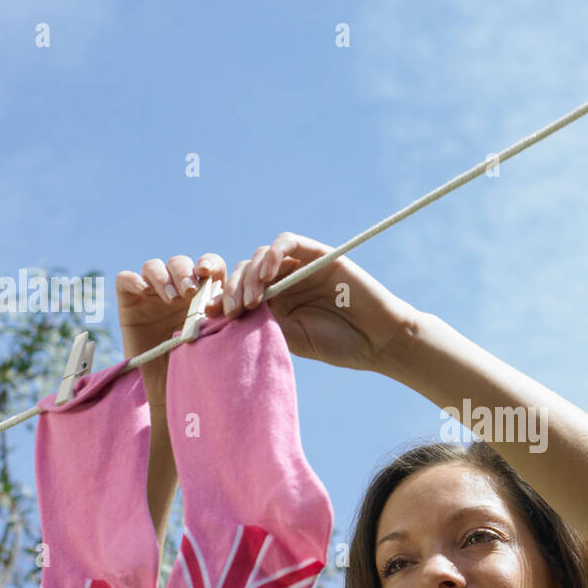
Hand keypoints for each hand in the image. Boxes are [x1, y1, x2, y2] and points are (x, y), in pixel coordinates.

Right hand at [116, 253, 227, 394]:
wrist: (164, 388)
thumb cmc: (193, 365)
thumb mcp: (210, 339)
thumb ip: (221, 317)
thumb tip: (239, 300)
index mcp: (201, 294)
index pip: (208, 266)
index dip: (209, 263)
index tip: (209, 274)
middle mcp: (176, 289)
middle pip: (180, 263)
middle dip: (185, 273)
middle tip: (189, 292)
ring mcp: (151, 293)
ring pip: (154, 267)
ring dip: (164, 277)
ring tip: (172, 298)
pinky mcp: (128, 301)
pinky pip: (126, 279)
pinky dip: (134, 280)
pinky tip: (144, 292)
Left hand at [211, 232, 418, 371]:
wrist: (377, 341)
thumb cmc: (338, 345)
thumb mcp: (291, 339)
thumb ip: (262, 323)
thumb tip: (224, 316)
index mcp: (275, 302)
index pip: (240, 291)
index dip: (222, 299)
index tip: (210, 317)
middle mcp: (284, 281)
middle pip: (246, 271)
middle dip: (234, 290)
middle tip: (232, 312)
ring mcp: (300, 266)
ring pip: (261, 256)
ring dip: (250, 275)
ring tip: (252, 300)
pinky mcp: (317, 254)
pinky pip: (287, 243)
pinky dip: (272, 254)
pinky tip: (267, 276)